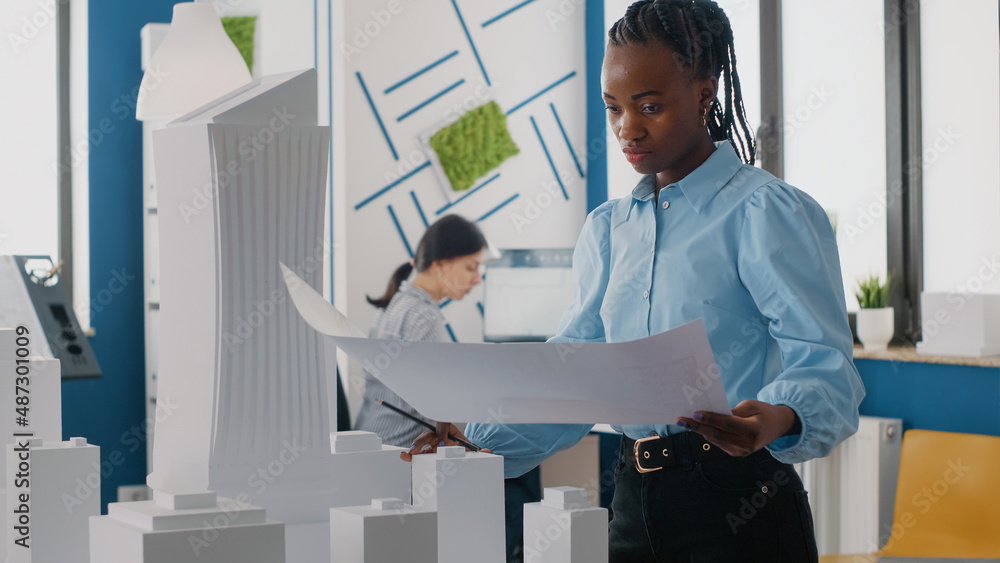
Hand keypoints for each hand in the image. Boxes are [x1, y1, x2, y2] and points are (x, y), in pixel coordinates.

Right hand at [399, 422, 488, 461]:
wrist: (458, 453)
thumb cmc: (461, 447)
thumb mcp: (469, 446)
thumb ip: (476, 449)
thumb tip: (488, 452)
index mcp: (446, 434)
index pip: (442, 429)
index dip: (441, 435)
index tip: (442, 445)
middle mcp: (435, 439)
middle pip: (426, 436)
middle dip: (421, 441)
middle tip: (416, 448)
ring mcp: (430, 448)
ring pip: (419, 445)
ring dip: (413, 449)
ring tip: (407, 454)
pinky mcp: (426, 456)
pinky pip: (417, 456)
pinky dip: (410, 456)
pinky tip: (404, 456)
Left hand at [675, 400, 797, 456]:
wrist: (777, 427)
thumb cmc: (763, 412)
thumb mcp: (750, 405)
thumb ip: (732, 412)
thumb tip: (710, 414)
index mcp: (753, 430)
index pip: (727, 424)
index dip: (710, 419)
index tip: (694, 413)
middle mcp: (747, 445)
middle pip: (716, 435)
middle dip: (696, 426)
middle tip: (680, 419)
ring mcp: (741, 452)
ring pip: (714, 440)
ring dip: (698, 430)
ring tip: (683, 421)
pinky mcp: (736, 454)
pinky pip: (718, 443)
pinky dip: (707, 434)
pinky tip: (696, 426)